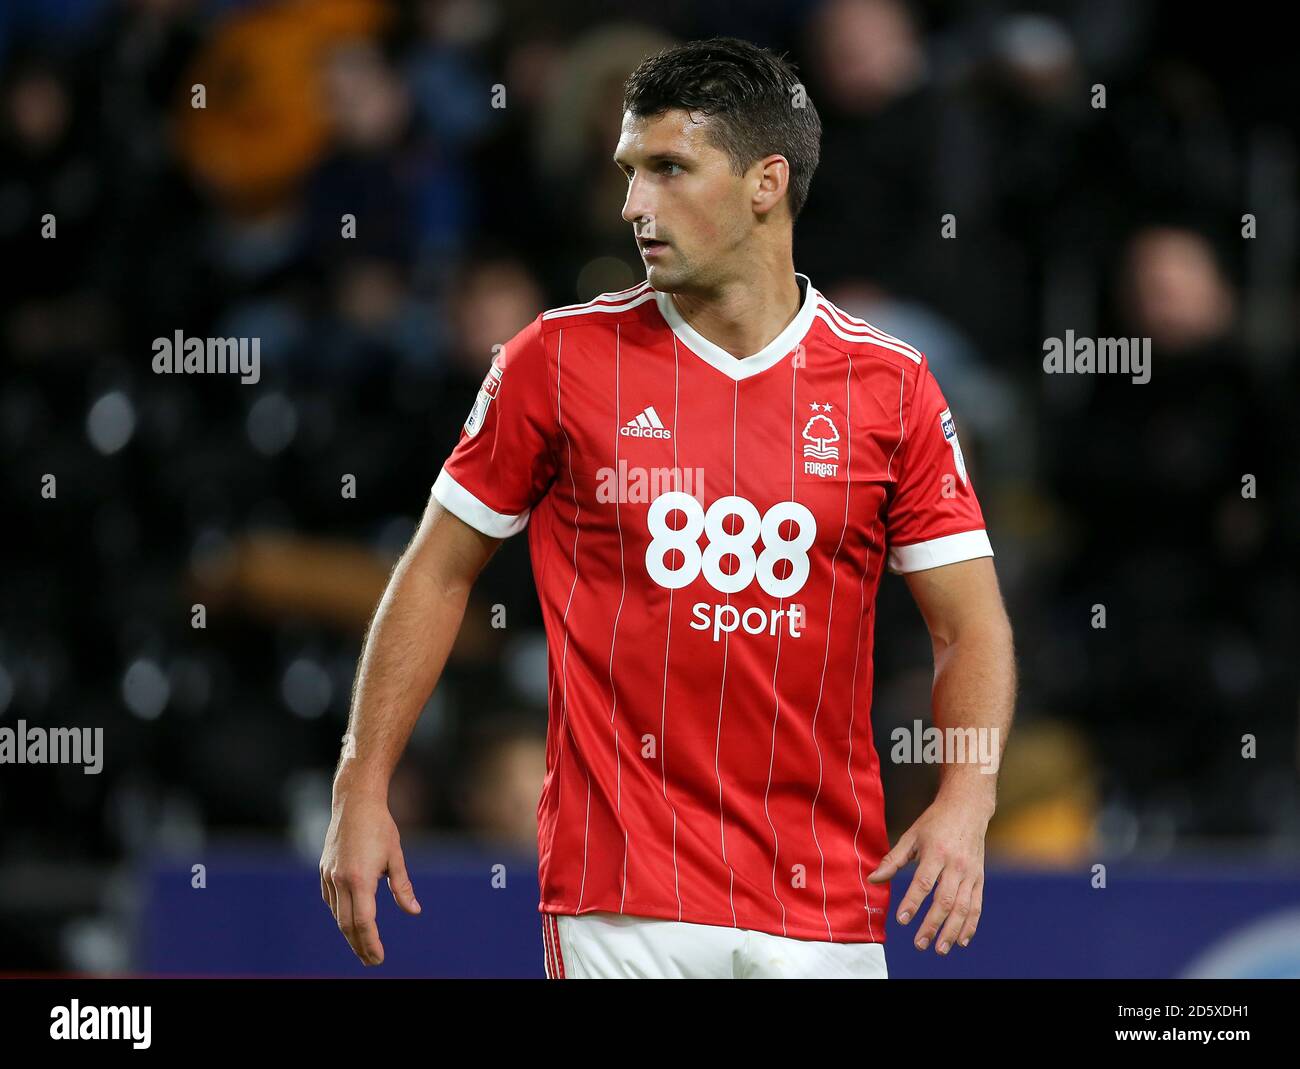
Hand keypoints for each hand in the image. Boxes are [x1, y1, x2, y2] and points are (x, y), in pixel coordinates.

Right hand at [320, 791, 421, 964]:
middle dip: (359, 945)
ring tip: (362, 945)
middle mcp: (340, 880)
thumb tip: (414, 911)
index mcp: (360, 879)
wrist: (355, 801)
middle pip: (347, 925)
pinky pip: (331, 900)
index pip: (364, 922)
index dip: (371, 943)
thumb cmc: (380, 826)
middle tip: (371, 960)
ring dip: (349, 932)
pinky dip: (340, 914)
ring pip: (337, 914)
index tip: (378, 958)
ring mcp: (329, 875)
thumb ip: (402, 887)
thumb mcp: (396, 856)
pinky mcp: (324, 870)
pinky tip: (349, 920)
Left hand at [866, 792, 990, 953]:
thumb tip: (873, 879)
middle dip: (932, 925)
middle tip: (919, 944)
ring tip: (939, 949)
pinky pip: (976, 905)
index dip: (913, 902)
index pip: (924, 882)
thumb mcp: (912, 835)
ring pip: (963, 907)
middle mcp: (956, 865)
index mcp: (936, 852)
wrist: (967, 808)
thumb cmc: (935, 822)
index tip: (902, 920)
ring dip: (952, 931)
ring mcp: (970, 873)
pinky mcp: (979, 878)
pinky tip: (961, 941)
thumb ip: (893, 859)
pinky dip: (970, 925)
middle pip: (945, 900)